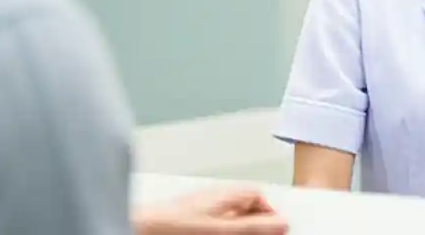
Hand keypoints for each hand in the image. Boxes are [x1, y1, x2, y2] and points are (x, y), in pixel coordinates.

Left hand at [133, 187, 288, 234]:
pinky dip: (222, 228)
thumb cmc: (175, 227)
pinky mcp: (190, 219)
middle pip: (246, 207)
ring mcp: (201, 207)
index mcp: (226, 193)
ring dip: (238, 227)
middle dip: (254, 223)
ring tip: (237, 233)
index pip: (258, 196)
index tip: (276, 230)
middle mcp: (215, 197)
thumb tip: (282, 223)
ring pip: (230, 217)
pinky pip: (216, 222)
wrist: (142, 229)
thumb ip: (253, 227)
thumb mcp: (223, 231)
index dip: (269, 214)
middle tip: (260, 234)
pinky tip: (216, 232)